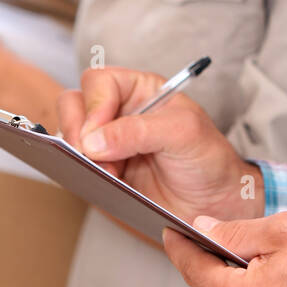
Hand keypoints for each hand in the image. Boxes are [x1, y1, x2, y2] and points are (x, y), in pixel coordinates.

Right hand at [58, 66, 264, 224]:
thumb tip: (93, 140)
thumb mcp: (183, 134)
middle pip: (75, 103)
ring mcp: (110, 141)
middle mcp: (121, 111)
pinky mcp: (105, 169)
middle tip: (94, 155)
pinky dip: (82, 172)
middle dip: (78, 129)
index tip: (99, 134)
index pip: (100, 82)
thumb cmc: (209, 159)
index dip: (95, 105)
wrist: (215, 203)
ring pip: (70, 134)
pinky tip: (104, 180)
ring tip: (108, 172)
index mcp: (142, 89)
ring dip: (80, 154)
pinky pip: (77, 164)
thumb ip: (137, 131)